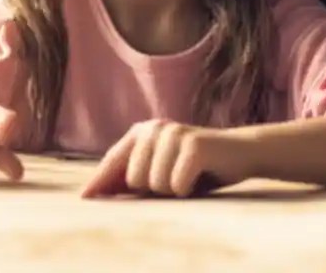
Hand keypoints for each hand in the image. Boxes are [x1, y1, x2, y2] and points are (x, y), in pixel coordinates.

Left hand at [80, 120, 253, 197]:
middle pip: (133, 179)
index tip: (84, 199)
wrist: (240, 152)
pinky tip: (199, 177)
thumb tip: (96, 193)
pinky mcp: (194, 144)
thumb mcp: (160, 169)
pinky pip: (176, 185)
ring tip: (187, 177)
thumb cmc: (196, 166)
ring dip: (172, 190)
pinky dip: (187, 189)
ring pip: (155, 184)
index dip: (99, 182)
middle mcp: (155, 128)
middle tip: (174, 180)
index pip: (113, 160)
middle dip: (152, 190)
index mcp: (142, 131)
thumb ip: (131, 176)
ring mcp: (174, 133)